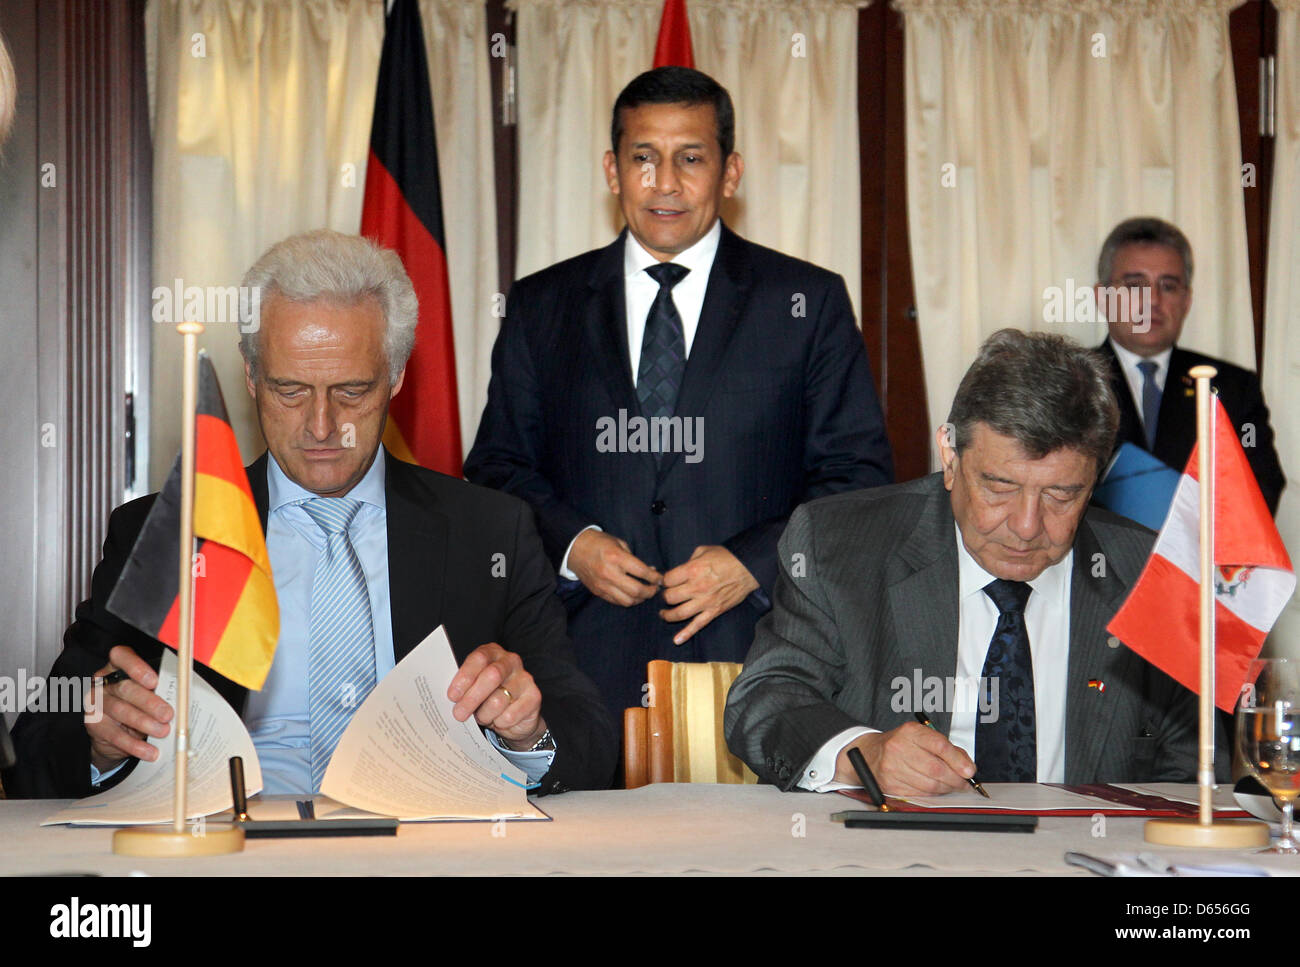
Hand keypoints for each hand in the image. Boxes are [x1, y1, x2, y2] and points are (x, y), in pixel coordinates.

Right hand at [85, 646, 173, 772]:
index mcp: (118, 667)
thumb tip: (183, 698)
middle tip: (168, 714)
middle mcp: (104, 682)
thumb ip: (160, 690)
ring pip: (121, 711)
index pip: (121, 656)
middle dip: (149, 702)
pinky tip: (150, 751)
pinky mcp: (93, 724)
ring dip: (144, 723)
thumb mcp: (148, 693)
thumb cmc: (138, 704)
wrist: (113, 733)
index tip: (154, 680)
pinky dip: (135, 745)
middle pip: (125, 688)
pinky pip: (115, 735)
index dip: (136, 667)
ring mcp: (96, 703)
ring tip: (163, 731)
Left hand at [447, 643, 546, 749]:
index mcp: (492, 653)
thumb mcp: (473, 687)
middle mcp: (511, 661)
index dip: (465, 677)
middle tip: (459, 714)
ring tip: (482, 717)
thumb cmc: (487, 696)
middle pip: (491, 676)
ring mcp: (525, 678)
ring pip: (498, 700)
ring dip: (484, 714)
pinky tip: (499, 720)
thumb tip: (450, 698)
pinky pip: (510, 715)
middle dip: (472, 698)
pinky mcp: (534, 697)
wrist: (515, 714)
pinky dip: (499, 723)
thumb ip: (463, 687)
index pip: (479, 658)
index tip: (452, 695)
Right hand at [568, 529, 660, 607]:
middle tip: (655, 588)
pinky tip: (632, 595)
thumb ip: (634, 558)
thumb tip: (650, 570)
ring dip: (640, 599)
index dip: (655, 577)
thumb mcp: (619, 543)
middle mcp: (610, 573)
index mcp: (616, 557)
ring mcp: (603, 585)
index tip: (661, 579)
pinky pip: (616, 602)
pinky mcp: (598, 592)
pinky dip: (628, 600)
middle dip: (651, 591)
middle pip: (637, 590)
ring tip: (645, 593)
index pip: (642, 572)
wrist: (574, 548)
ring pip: (627, 601)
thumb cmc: (599, 542)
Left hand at [659, 545, 758, 644]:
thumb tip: (679, 570)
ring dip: (668, 615)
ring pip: (679, 614)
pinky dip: (686, 634)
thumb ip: (689, 560)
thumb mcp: (704, 551)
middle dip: (665, 597)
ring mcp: (705, 601)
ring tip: (664, 614)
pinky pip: (698, 625)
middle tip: (666, 595)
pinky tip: (677, 640)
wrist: (747, 568)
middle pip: (670, 598)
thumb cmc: (726, 557)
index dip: (664, 580)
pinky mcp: (714, 611)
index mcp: (692, 570)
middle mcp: (696, 587)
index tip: (666, 582)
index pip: (667, 580)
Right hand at [835, 723, 974, 796]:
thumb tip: (966, 766)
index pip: (939, 745)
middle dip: (955, 779)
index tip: (969, 770)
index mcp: (910, 732)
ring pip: (930, 785)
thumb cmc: (900, 744)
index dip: (957, 760)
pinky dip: (932, 794)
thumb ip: (946, 748)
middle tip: (964, 782)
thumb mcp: (921, 737)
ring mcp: (893, 768)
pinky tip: (935, 788)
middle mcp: (899, 748)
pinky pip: (920, 794)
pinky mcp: (891, 785)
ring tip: (950, 785)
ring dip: (946, 788)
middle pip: (936, 769)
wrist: (869, 754)